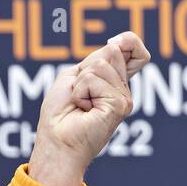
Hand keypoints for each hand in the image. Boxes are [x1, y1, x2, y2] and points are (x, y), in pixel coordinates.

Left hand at [27, 30, 150, 185]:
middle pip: (112, 52)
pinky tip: (84, 110)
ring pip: (101, 64)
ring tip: (80, 104)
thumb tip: (116, 42)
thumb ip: (97, 59)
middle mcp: (123, 89)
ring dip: (80, 83)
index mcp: (114, 81)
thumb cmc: (59, 115)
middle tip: (79, 95)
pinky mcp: (120, 105)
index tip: (109, 49)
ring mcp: (124, 98)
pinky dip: (80, 92)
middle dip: (86, 69)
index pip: (131, 47)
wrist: (55, 143)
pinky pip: (93, 80)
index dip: (125, 42)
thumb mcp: (74, 77)